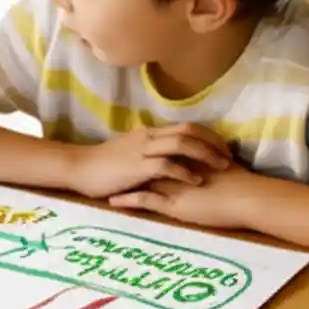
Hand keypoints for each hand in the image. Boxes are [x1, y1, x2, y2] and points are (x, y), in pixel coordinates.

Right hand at [71, 123, 232, 198]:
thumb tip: (168, 158)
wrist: (78, 169)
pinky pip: (166, 165)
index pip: (186, 127)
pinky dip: (185, 172)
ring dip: (205, 154)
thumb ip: (149, 152)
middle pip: (189, 131)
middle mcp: (148, 137)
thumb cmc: (102, 165)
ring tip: (221, 167)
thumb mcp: (129, 153)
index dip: (208, 136)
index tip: (223, 148)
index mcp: (148, 133)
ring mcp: (142, 151)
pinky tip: (197, 181)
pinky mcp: (137, 167)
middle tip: (230, 157)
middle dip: (213, 143)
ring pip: (181, 144)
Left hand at [108, 164, 264, 229]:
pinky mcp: (172, 204)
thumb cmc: (241, 184)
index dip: (142, 152)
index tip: (126, 153)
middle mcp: (174, 169)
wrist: (248, 197)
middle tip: (107, 165)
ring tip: (103, 183)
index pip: (158, 152)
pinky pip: (143, 201)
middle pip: (144, 162)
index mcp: (185, 158)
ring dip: (121, 182)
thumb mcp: (221, 166)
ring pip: (139, 180)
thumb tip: (212, 156)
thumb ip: (211, 160)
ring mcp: (171, 186)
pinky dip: (127, 200)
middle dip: (125, 163)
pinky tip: (113, 202)